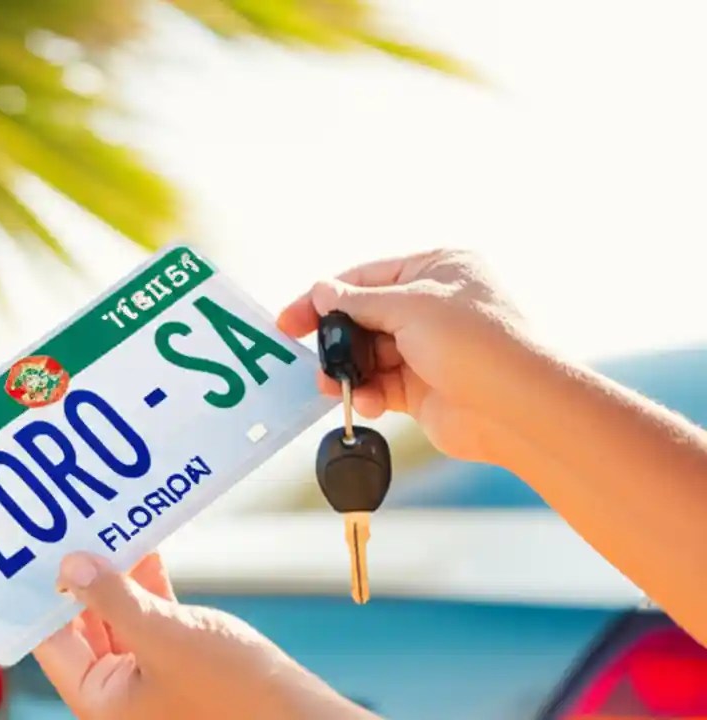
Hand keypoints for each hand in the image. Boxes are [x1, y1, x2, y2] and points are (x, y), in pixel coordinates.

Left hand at [33, 552, 374, 719]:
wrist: (297, 717)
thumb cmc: (234, 693)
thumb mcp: (164, 636)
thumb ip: (114, 599)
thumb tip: (70, 565)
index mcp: (100, 701)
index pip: (52, 643)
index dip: (43, 596)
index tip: (36, 550)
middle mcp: (118, 693)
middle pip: (83, 626)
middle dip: (80, 578)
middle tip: (69, 527)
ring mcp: (148, 677)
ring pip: (118, 616)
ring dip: (115, 575)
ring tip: (106, 527)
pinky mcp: (179, 662)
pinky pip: (151, 616)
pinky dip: (148, 584)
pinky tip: (148, 547)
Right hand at [277, 249, 535, 462]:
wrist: (516, 408)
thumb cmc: (473, 342)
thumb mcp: (409, 307)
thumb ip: (357, 302)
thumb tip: (320, 291)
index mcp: (437, 269)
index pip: (366, 277)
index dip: (324, 297)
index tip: (290, 319)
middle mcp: (432, 305)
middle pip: (363, 317)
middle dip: (335, 339)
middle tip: (306, 355)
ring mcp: (428, 347)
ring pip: (368, 354)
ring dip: (347, 370)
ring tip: (331, 385)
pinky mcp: (423, 386)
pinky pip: (381, 384)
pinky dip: (367, 392)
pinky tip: (365, 400)